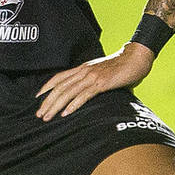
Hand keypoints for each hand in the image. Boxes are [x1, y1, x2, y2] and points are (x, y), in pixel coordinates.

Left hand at [36, 43, 154, 120]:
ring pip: (68, 92)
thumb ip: (94, 82)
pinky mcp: (101, 83)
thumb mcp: (102, 73)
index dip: (46, 87)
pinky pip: (84, 95)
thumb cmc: (122, 66)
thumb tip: (89, 94)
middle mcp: (84, 71)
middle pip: (60, 87)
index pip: (59, 77)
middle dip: (47, 101)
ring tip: (47, 117)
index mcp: (83, 68)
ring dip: (56, 106)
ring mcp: (92, 76)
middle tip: (39, 114)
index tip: (37, 98)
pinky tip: (66, 113)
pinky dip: (73, 105)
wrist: (136, 57)